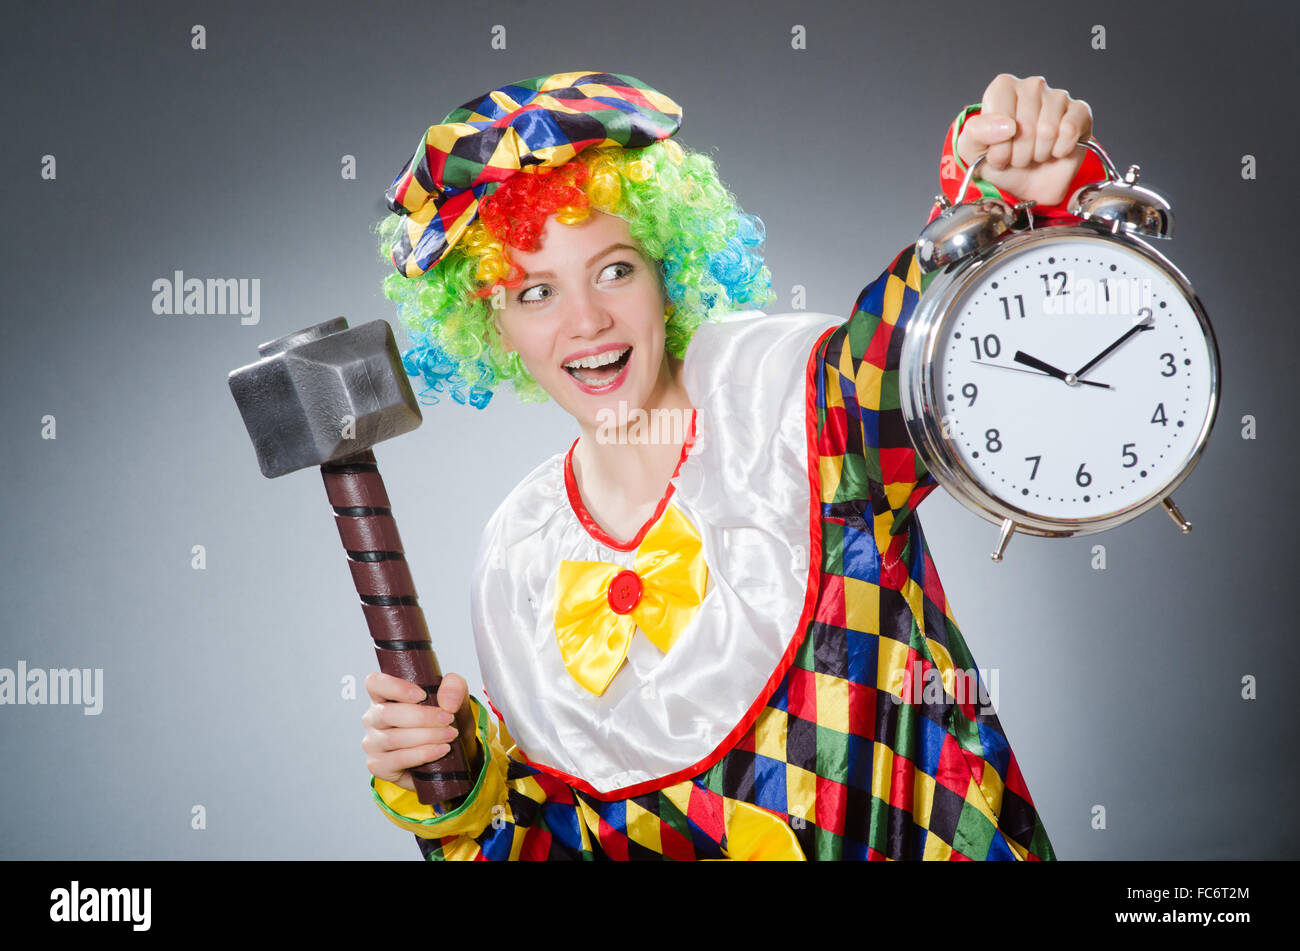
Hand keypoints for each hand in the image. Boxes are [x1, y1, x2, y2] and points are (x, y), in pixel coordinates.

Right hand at [362, 671, 466, 791]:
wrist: (445, 756)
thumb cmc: (442, 723)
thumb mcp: (453, 701)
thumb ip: (454, 689)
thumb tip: (447, 703)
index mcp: (384, 696)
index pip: (375, 684)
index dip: (395, 687)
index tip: (422, 695)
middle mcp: (373, 718)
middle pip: (388, 714)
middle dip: (423, 717)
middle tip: (448, 719)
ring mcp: (373, 743)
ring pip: (394, 738)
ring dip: (427, 736)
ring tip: (449, 735)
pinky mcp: (378, 765)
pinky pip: (399, 759)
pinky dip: (423, 754)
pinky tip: (441, 750)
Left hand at [957, 74, 1092, 206]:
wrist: (1028, 184)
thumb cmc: (1000, 162)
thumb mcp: (973, 151)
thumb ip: (977, 133)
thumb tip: (1007, 125)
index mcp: (1002, 88)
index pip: (999, 111)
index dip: (999, 143)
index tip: (998, 155)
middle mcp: (1031, 86)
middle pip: (1025, 125)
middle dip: (1019, 153)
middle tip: (1018, 157)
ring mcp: (1057, 96)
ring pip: (1047, 130)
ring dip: (1039, 153)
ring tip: (1034, 154)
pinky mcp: (1080, 111)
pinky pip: (1069, 130)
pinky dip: (1061, 150)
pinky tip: (1055, 150)